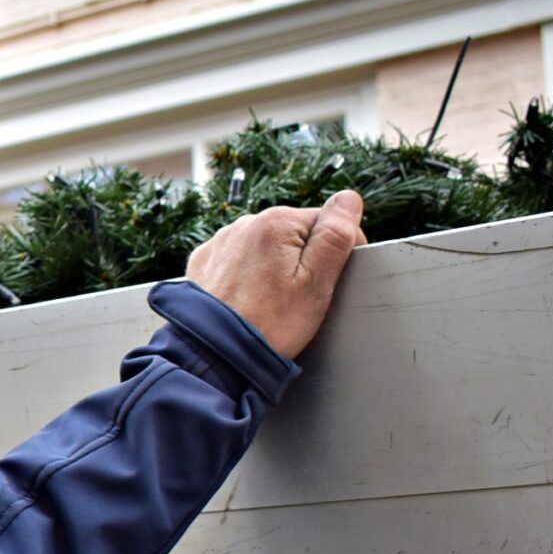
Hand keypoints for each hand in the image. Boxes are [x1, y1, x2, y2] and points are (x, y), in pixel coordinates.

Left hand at [184, 189, 364, 358]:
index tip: (330, 282)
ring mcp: (220, 242)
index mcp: (277, 222)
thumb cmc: (268, 326)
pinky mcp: (203, 262)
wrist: (213, 355)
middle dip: (303, 262)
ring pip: (265, 247)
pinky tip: (248, 301)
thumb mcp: (316, 283)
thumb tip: (349, 198)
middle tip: (297, 299)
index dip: (338, 253)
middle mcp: (244, 224)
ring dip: (274, 268)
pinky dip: (246, 276)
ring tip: (271, 303)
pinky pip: (237, 260)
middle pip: (295, 234)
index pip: (327, 222)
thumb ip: (335, 236)